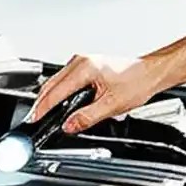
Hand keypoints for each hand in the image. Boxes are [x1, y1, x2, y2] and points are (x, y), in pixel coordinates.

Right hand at [30, 53, 157, 133]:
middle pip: (51, 84)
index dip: (43, 108)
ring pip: (56, 80)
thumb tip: (69, 125)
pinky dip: (59, 90)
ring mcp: (83, 60)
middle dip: (41, 103)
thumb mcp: (112, 105)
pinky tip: (59, 102)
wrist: (151, 72)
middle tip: (35, 119)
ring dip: (49, 96)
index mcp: (86, 68)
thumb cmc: (138, 82)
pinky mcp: (86, 64)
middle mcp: (81, 61)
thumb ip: (87, 117)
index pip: (56, 91)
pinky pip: (65, 78)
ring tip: (44, 113)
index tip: (35, 119)